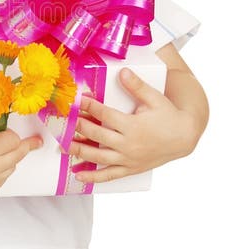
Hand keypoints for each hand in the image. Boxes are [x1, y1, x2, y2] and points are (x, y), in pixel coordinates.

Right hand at [0, 129, 42, 196]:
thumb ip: (1, 135)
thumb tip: (29, 141)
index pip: (14, 140)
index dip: (11, 135)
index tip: (10, 134)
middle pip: (18, 155)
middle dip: (18, 147)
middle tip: (29, 142)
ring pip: (12, 168)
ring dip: (8, 160)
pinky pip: (3, 179)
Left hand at [69, 68, 198, 184]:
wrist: (184, 138)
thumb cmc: (168, 115)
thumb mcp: (154, 98)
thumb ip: (137, 86)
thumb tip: (122, 71)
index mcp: (134, 126)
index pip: (106, 115)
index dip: (90, 106)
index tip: (78, 99)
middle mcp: (129, 144)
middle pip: (98, 135)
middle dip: (79, 127)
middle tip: (65, 121)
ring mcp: (129, 159)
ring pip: (99, 157)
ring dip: (80, 152)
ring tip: (63, 146)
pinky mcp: (130, 169)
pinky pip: (109, 175)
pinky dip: (93, 177)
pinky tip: (78, 175)